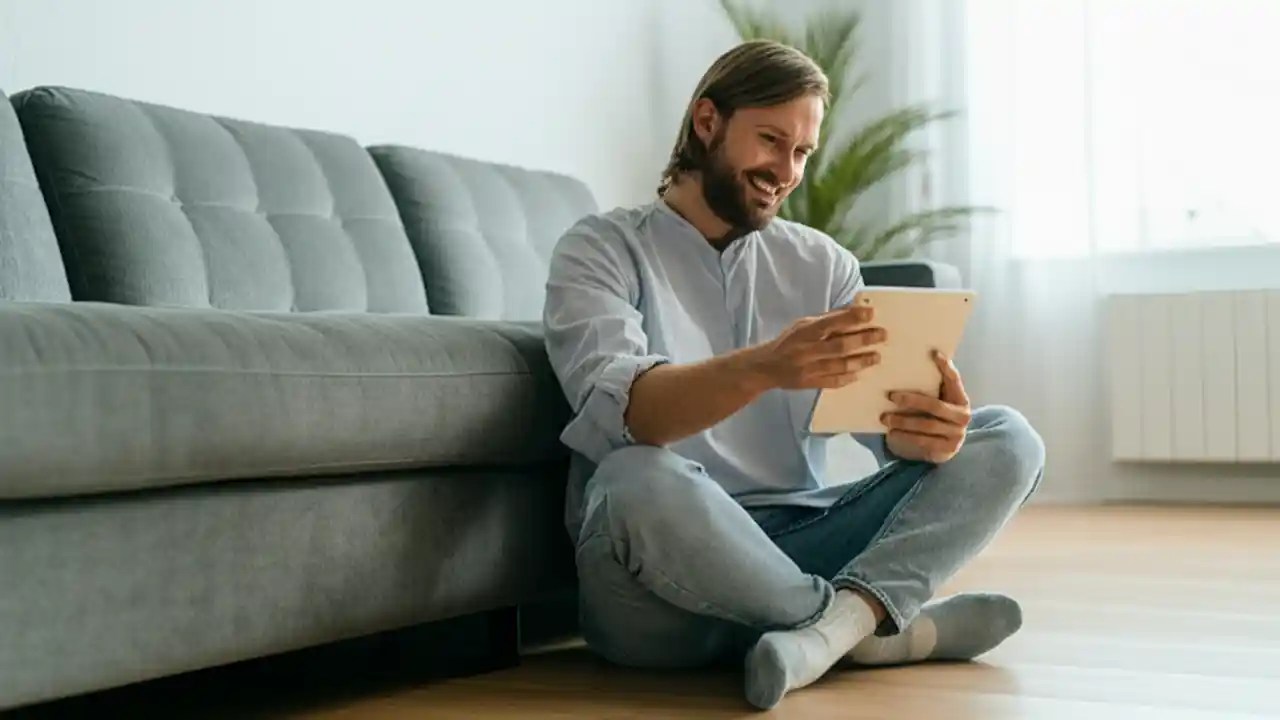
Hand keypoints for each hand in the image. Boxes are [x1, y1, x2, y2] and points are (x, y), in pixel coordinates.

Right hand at [749, 305, 886, 389]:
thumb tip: (851, 309)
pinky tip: (860, 374)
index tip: (870, 313)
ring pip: (839, 365)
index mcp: (804, 331)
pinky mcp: (810, 383)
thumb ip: (826, 320)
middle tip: (882, 335)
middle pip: (840, 345)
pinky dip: (847, 378)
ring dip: (861, 361)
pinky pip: (832, 382)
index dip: (851, 318)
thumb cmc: (788, 342)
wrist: (765, 368)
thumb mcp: (802, 325)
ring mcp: (808, 369)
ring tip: (877, 356)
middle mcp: (807, 350)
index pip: (830, 323)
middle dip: (863, 339)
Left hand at [883, 350, 971, 463]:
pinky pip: (923, 441)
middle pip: (935, 405)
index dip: (946, 368)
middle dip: (911, 400)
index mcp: (961, 399)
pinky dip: (905, 437)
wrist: (943, 447)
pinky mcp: (946, 450)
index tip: (934, 354)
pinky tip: (892, 433)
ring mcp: (956, 434)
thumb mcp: (939, 400)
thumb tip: (920, 359)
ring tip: (885, 418)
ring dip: (903, 421)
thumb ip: (933, 386)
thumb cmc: (936, 417)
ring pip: (926, 425)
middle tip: (891, 396)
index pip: (955, 380)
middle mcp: (962, 416)